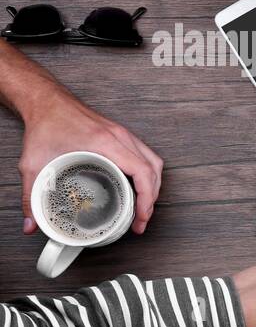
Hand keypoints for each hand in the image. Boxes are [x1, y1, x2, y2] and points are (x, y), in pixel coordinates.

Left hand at [19, 92, 162, 235]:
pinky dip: (147, 174)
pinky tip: (138, 185)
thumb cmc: (45, 125)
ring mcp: (123, 134)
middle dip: (152, 198)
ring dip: (153, 185)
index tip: (141, 216)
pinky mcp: (120, 135)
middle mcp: (120, 137)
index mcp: (106, 143)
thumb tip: (31, 224)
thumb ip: (31, 196)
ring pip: (153, 162)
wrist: (46, 102)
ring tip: (144, 206)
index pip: (142, 171)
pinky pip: (145, 155)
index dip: (147, 197)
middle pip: (153, 169)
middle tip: (141, 219)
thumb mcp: (34, 163)